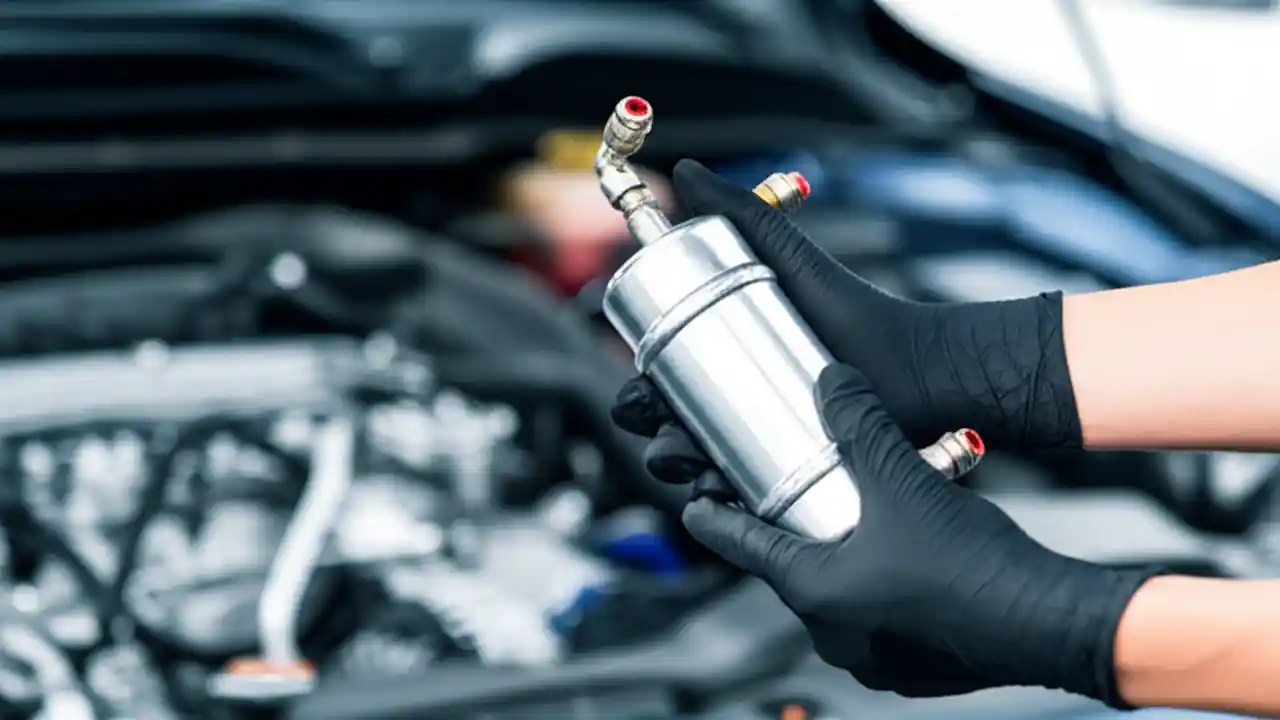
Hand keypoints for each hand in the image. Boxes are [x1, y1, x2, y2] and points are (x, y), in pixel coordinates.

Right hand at [612, 159, 1080, 484]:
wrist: (921, 370)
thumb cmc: (859, 314)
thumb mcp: (793, 262)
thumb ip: (743, 214)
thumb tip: (683, 170)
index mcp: (722, 357)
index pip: (660, 376)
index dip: (637, 387)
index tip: (638, 387)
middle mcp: (734, 402)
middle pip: (670, 425)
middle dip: (649, 434)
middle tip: (660, 432)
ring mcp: (760, 443)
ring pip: (698, 465)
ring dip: (674, 471)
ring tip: (686, 465)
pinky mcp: (788, 479)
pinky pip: (740, 498)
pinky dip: (716, 503)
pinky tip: (711, 501)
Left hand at [682, 363, 1158, 702]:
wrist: (1047, 623)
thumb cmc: (968, 562)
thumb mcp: (902, 478)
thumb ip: (860, 423)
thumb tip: (831, 378)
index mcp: (814, 591)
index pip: (744, 546)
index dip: (715, 518)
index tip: (692, 504)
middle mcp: (834, 633)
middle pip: (791, 570)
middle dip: (787, 534)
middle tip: (784, 497)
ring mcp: (874, 657)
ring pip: (837, 595)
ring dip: (837, 560)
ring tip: (849, 521)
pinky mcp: (912, 667)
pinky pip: (878, 620)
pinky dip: (877, 588)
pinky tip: (900, 560)